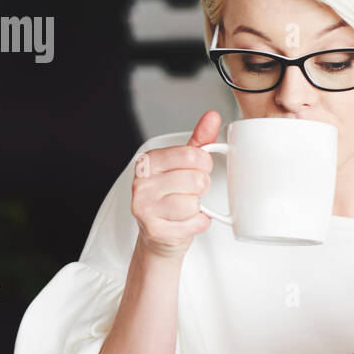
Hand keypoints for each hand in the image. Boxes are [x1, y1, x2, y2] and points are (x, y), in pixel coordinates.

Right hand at [131, 110, 219, 259]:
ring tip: (187, 207)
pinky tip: (186, 221)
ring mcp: (144, 207)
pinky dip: (198, 223)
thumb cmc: (172, 197)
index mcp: (148, 161)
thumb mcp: (185, 165)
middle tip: (191, 192)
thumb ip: (200, 140)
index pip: (192, 155)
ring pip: (193, 202)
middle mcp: (141, 183)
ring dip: (198, 207)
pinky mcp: (154, 230)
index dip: (204, 164)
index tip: (200, 170)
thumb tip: (213, 117)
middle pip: (195, 180)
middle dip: (201, 188)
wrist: (160, 236)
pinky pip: (194, 223)